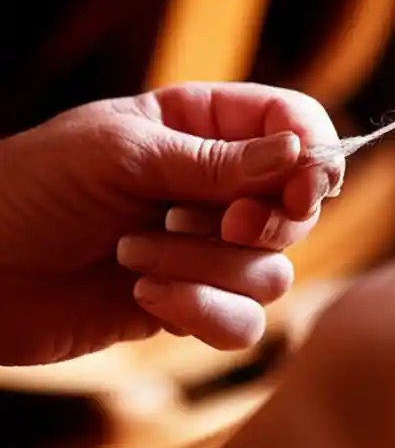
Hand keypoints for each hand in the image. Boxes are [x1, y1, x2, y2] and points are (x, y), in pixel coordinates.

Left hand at [0, 82, 343, 365]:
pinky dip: (201, 313)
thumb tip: (299, 151)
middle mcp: (216, 186)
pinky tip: (144, 299)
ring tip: (133, 257)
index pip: (294, 125)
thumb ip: (216, 160)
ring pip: (273, 271)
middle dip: (268, 223)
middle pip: (299, 206)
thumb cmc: (28, 189)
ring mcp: (206, 250)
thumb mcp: (120, 155)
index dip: (314, 154)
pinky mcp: (191, 307)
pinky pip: (243, 323)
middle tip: (224, 226)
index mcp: (203, 126)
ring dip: (206, 269)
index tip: (302, 186)